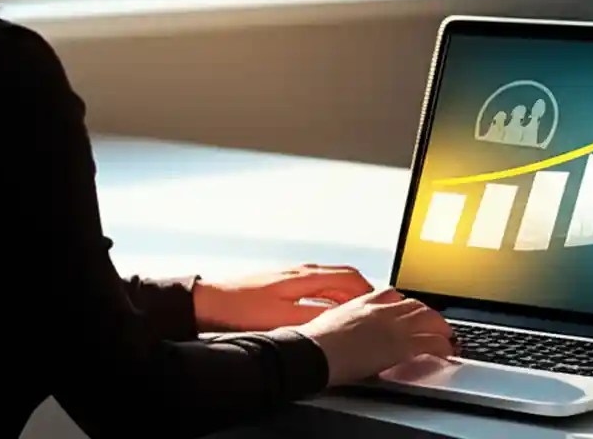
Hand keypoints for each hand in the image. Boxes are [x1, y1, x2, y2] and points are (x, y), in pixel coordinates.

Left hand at [192, 263, 373, 331]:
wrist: (211, 301)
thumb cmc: (241, 309)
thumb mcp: (282, 320)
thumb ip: (316, 319)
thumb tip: (342, 319)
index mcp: (306, 277)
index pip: (350, 278)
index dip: (370, 292)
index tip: (382, 306)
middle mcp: (302, 272)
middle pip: (343, 276)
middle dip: (363, 293)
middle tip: (375, 311)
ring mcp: (292, 276)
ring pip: (330, 281)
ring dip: (347, 295)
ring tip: (356, 313)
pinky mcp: (282, 283)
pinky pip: (317, 286)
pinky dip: (331, 296)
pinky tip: (327, 312)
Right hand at [295, 286, 456, 386]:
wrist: (313, 352)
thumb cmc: (313, 343)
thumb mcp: (328, 323)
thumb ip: (343, 323)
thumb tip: (345, 332)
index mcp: (361, 303)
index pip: (390, 295)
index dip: (403, 303)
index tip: (407, 309)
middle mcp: (380, 310)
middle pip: (414, 304)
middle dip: (427, 314)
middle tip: (434, 324)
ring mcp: (392, 326)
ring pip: (428, 319)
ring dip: (440, 328)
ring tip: (446, 337)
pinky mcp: (401, 346)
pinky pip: (431, 342)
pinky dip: (442, 346)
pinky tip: (446, 352)